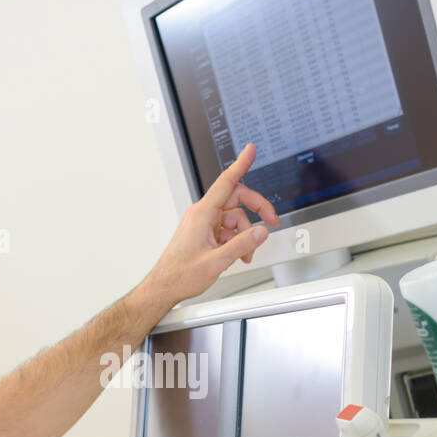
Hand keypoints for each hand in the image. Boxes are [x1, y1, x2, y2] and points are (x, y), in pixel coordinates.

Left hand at [140, 143, 281, 305]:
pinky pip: (227, 229)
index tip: (250, 150)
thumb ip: (242, 245)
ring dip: (245, 234)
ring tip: (247, 253)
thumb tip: (260, 232)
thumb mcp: (216, 262)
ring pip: (234, 217)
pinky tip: (238, 254)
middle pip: (236, 200)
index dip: (241, 164)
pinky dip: (236, 240)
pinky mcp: (204, 232)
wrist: (165, 286)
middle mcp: (202, 214)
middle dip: (256, 210)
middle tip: (271, 222)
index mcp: (202, 213)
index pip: (226, 182)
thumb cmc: (180, 274)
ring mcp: (203, 223)